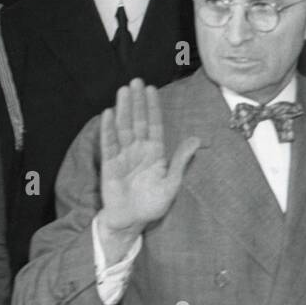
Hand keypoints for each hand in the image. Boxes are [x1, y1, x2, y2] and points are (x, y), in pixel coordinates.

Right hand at [96, 80, 199, 244]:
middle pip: (138, 121)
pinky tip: (108, 114)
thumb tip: (197, 140)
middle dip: (137, 102)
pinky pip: (108, 144)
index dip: (153, 107)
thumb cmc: (152, 204)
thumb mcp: (171, 183)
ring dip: (123, 109)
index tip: (151, 89)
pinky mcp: (109, 165)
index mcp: (155, 152)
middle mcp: (138, 150)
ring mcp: (123, 156)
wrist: (131, 222)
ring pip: (123, 128)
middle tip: (136, 81)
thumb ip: (181, 161)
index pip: (154, 124)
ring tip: (123, 91)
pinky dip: (108, 129)